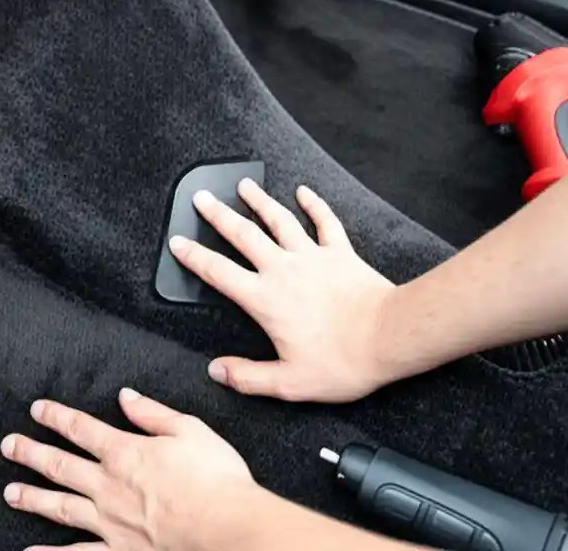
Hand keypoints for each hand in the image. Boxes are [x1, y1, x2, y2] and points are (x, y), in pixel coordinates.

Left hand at [1, 389, 261, 550]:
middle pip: (60, 465)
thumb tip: (126, 396)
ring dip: (32, 498)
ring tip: (10, 492)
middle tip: (8, 445)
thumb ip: (153, 414)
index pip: (82, 429)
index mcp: (126, 452)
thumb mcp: (189, 431)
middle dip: (31, 453)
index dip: (57, 417)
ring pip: (60, 506)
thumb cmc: (215, 478)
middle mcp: (109, 486)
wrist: (225, 528)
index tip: (36, 409)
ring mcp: (109, 522)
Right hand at [169, 180, 403, 401]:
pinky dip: (314, 204)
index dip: (194, 257)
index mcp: (265, 300)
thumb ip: (248, 377)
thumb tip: (217, 370)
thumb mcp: (288, 382)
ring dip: (259, 200)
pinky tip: (304, 191)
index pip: (219, 273)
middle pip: (244, 235)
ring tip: (243, 185)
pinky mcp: (340, 253)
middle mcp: (284, 270)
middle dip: (218, 215)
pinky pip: (324, 222)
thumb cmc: (342, 361)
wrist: (389, 336)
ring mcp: (313, 257)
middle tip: (201, 197)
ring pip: (280, 220)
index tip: (178, 243)